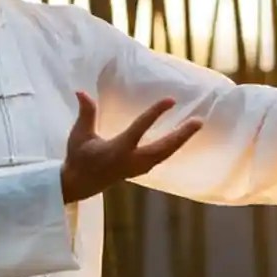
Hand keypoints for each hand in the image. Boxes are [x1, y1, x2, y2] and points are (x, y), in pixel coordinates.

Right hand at [61, 92, 202, 202]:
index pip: (140, 128)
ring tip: (195, 126)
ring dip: (180, 141)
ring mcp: (137, 168)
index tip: (171, 100)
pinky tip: (180, 139)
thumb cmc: (78, 158)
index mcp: (117, 150)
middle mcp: (131, 160)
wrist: (78, 185)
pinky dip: (172, 148)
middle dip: (181, 135)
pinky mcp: (138, 171)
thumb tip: (81, 92)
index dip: (155, 113)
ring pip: (165, 154)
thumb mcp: (79, 135)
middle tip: (199, 121)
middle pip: (163, 148)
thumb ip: (85, 114)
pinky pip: (161, 158)